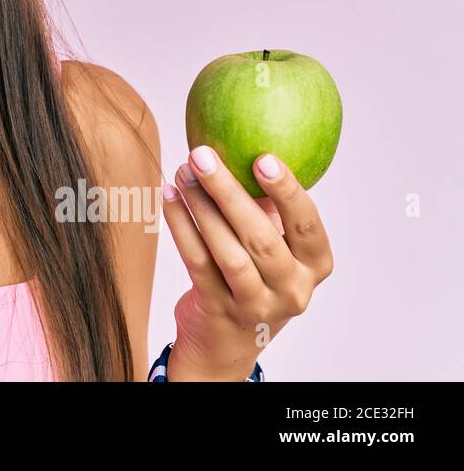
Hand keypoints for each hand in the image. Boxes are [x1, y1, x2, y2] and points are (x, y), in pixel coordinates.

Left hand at [160, 144, 334, 379]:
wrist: (228, 341)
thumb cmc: (255, 274)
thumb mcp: (275, 245)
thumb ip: (269, 204)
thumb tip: (244, 140)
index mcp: (315, 266)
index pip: (308, 226)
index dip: (287, 191)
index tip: (264, 157)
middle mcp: (292, 289)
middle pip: (261, 238)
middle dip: (228, 192)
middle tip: (202, 155)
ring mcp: (256, 304)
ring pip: (227, 252)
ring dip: (200, 207)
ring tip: (181, 172)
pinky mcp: (219, 309)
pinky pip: (196, 261)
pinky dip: (180, 226)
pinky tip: (167, 197)